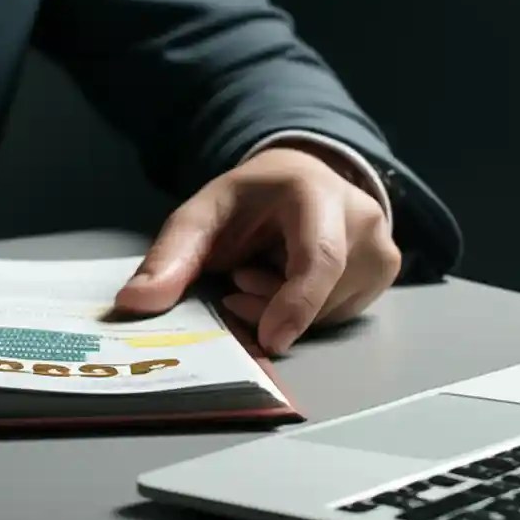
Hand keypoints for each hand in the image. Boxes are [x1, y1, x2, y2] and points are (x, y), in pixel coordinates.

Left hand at [114, 144, 400, 353]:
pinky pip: (340, 315)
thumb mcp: (202, 215)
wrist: (298, 180)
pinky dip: (306, 312)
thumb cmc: (250, 200)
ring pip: (329, 312)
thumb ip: (170, 256)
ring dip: (284, 310)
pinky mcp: (386, 272)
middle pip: (319, 294)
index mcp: (316, 192)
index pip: (320, 257)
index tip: (269, 340)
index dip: (295, 303)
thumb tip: (134, 301)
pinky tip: (290, 283)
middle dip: (268, 305)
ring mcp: (382, 246)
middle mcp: (362, 216)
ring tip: (265, 273)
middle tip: (237, 283)